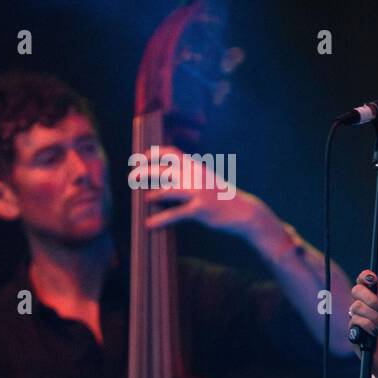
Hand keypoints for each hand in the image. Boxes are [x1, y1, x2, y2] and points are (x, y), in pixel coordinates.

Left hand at [132, 144, 262, 234]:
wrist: (245, 212)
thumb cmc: (223, 197)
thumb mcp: (208, 180)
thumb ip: (190, 175)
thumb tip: (167, 177)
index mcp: (197, 167)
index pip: (171, 152)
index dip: (154, 153)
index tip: (141, 158)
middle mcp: (196, 177)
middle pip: (163, 170)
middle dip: (144, 173)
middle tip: (132, 179)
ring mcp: (198, 193)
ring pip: (166, 190)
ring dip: (151, 194)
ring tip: (142, 199)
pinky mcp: (201, 209)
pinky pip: (175, 214)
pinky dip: (160, 219)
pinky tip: (149, 224)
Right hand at [349, 270, 377, 377]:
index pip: (366, 284)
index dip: (366, 277)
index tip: (372, 278)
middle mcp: (367, 312)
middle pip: (356, 291)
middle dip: (370, 297)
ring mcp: (359, 324)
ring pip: (356, 307)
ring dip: (373, 315)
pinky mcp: (354, 337)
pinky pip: (355, 323)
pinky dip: (368, 326)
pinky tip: (377, 335)